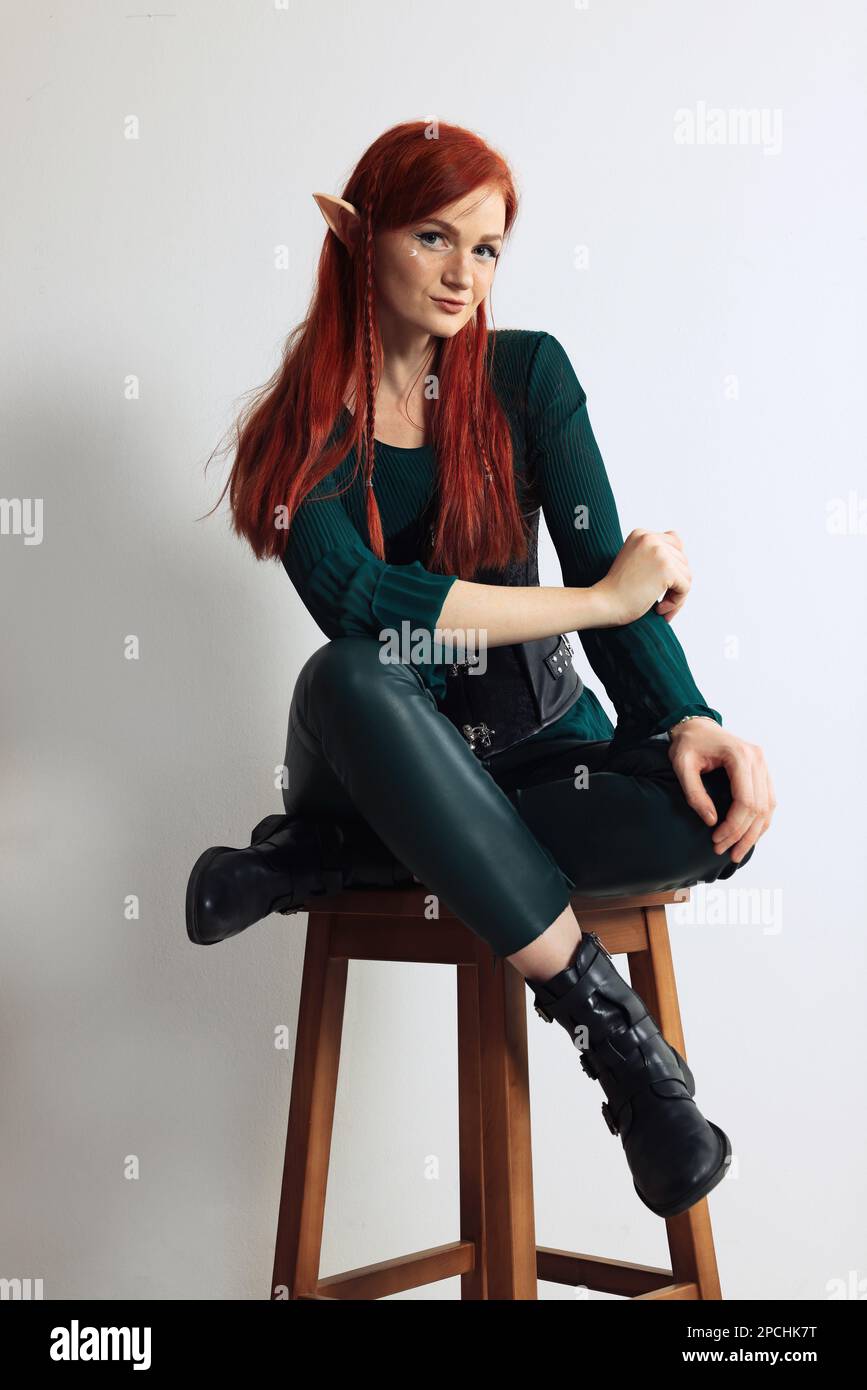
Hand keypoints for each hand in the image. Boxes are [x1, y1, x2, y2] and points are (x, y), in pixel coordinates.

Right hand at [591, 529, 691, 627]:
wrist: (603, 604)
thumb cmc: (616, 591)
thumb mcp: (633, 562)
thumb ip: (654, 555)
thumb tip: (683, 556)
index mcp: (641, 534)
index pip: (674, 544)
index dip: (672, 567)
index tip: (658, 586)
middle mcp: (650, 538)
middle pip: (682, 560)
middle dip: (675, 583)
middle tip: (660, 602)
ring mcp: (659, 552)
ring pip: (686, 574)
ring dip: (677, 595)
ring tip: (660, 607)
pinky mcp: (666, 569)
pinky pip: (686, 586)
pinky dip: (677, 602)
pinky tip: (659, 609)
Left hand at [668, 718, 775, 862]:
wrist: (697, 726)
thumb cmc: (688, 744)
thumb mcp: (682, 766)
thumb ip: (694, 793)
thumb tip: (711, 821)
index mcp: (740, 755)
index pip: (745, 800)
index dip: (734, 826)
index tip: (716, 840)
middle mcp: (757, 759)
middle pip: (759, 807)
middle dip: (743, 835)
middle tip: (726, 853)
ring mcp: (763, 764)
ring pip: (768, 807)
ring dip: (755, 833)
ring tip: (738, 852)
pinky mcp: (761, 771)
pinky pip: (767, 801)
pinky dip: (760, 821)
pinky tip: (748, 836)